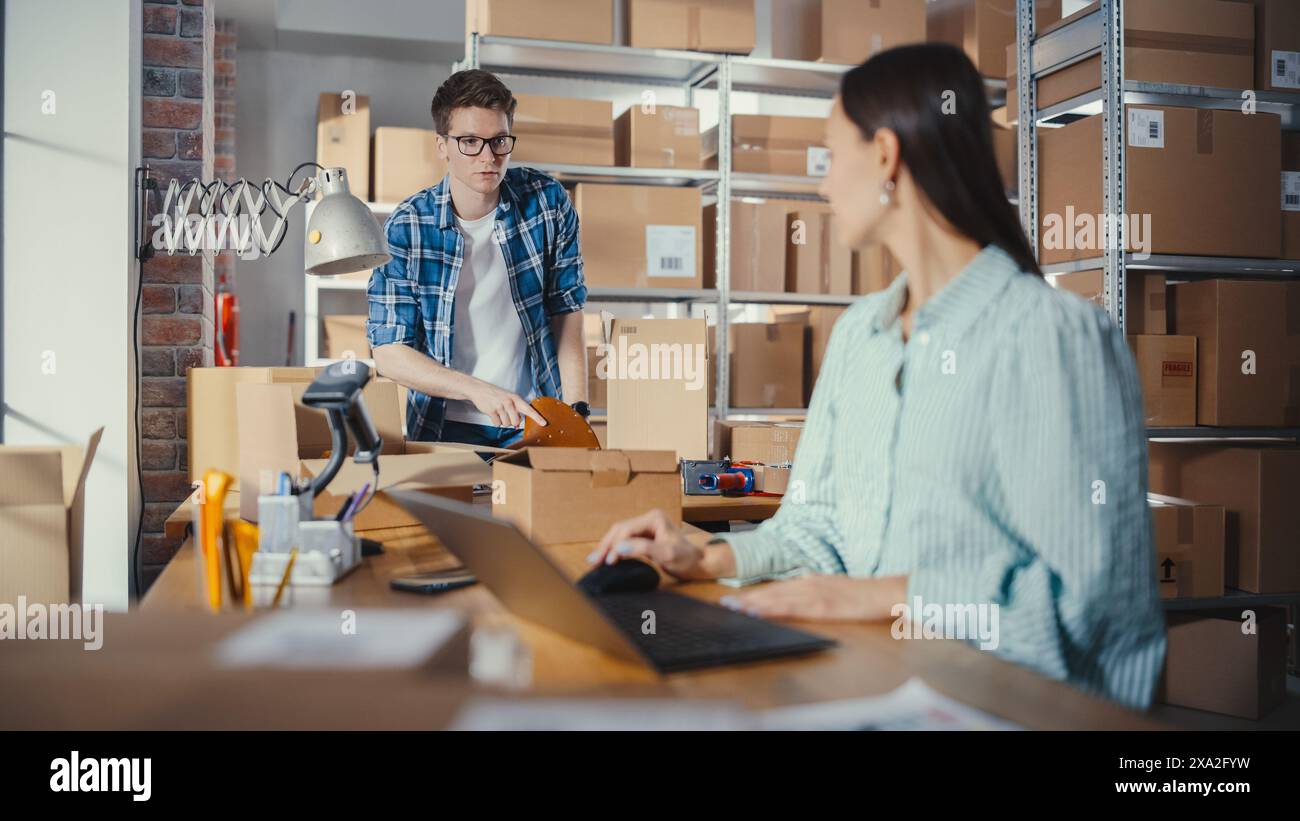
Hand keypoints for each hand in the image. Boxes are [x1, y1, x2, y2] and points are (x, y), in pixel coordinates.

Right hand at [465, 381, 546, 428]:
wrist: (479, 389)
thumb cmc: (496, 395)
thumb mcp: (508, 398)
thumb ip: (515, 410)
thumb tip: (517, 425)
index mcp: (515, 398)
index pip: (529, 409)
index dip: (537, 417)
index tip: (544, 423)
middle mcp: (509, 402)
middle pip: (516, 421)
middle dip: (513, 422)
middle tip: (507, 415)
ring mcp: (500, 406)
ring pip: (506, 424)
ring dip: (503, 421)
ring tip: (499, 412)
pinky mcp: (491, 410)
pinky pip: (497, 424)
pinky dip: (496, 422)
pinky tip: (493, 414)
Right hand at [588, 509, 734, 580]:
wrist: (700, 564)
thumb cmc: (687, 559)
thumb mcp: (666, 554)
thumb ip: (643, 549)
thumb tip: (619, 548)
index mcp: (653, 518)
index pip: (627, 529)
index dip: (615, 545)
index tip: (608, 562)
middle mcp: (648, 519)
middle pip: (620, 530)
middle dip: (606, 545)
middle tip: (593, 561)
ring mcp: (646, 528)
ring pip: (620, 535)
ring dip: (607, 547)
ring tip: (594, 560)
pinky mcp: (645, 538)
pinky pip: (625, 541)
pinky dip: (615, 550)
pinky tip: (606, 558)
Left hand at [719, 575, 906, 621]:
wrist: (885, 592)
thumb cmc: (861, 596)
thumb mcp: (832, 593)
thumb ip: (812, 597)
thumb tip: (792, 604)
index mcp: (809, 581)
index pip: (776, 588)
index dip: (754, 594)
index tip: (733, 599)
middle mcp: (808, 583)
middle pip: (772, 591)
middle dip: (747, 599)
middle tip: (724, 605)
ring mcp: (814, 593)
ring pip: (778, 598)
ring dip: (754, 603)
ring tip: (734, 608)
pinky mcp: (823, 605)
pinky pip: (793, 608)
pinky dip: (774, 609)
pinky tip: (761, 613)